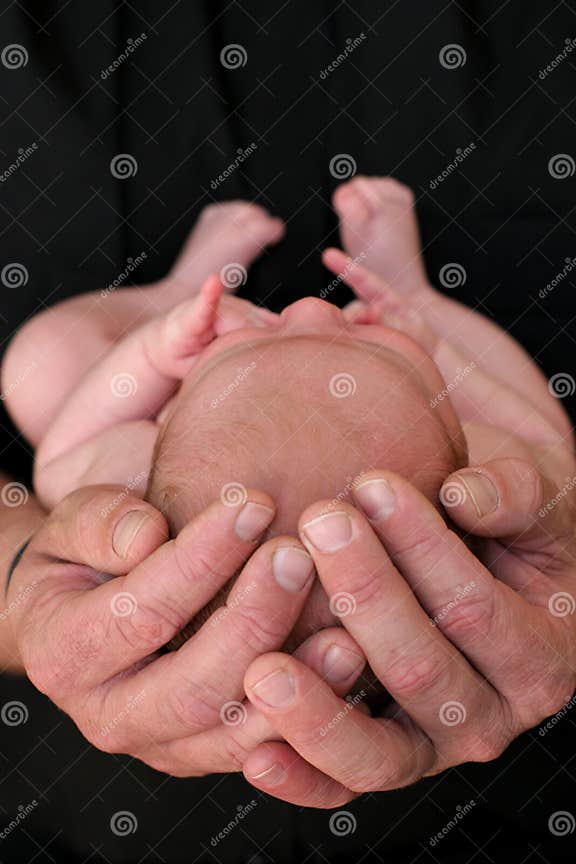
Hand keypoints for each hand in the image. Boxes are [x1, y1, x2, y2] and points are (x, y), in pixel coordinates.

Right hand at [7, 484, 363, 775]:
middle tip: (299, 557)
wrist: (90, 608)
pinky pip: (262, 749)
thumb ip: (99, 523)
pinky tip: (349, 666)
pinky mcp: (207, 751)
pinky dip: (308, 715)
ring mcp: (162, 744)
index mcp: (63, 654)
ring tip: (346, 629)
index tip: (255, 504)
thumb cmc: (88, 555)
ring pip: (233, 733)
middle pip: (191, 687)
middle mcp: (109, 715)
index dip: (200, 560)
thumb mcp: (74, 525)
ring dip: (295, 683)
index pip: (139, 613)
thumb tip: (148, 536)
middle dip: (252, 620)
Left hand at [240, 462, 575, 806]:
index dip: (423, 548)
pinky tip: (256, 756)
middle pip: (419, 670)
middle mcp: (490, 715)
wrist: (490, 556)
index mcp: (539, 657)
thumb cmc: (510, 526)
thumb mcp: (536, 500)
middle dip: (363, 594)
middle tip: (317, 525)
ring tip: (263, 666)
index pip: (476, 608)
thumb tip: (465, 494)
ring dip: (317, 706)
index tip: (373, 485)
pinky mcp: (383, 760)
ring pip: (377, 748)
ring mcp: (432, 747)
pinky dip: (300, 777)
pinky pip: (343, 785)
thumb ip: (513, 493)